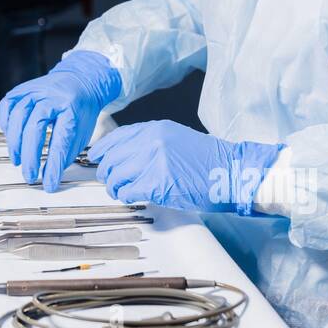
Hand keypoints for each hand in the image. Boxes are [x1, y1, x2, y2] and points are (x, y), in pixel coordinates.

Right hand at [0, 50, 121, 190]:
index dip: (53, 166)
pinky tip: (11, 137)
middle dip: (30, 156)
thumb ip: (67, 152)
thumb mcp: (82, 132)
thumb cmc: (80, 111)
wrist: (79, 80)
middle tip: (29, 175)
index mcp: (72, 107)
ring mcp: (34, 90)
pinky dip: (5, 123)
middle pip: (34, 127)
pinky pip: (7, 105)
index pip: (60, 141)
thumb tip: (50, 175)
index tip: (49, 184)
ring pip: (17, 115)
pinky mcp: (22, 89)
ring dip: (14, 142)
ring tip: (17, 161)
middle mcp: (51, 96)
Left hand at [86, 120, 282, 214]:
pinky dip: (126, 196)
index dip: (102, 150)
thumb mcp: (176, 138)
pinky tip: (131, 197)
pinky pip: (128, 191)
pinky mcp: (157, 184)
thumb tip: (126, 155)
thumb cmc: (208, 160)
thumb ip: (150, 142)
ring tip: (121, 192)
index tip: (96, 158)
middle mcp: (150, 142)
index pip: (115, 137)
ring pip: (116, 176)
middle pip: (111, 158)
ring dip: (115, 187)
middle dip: (107, 172)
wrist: (231, 172)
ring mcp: (153, 162)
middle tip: (111, 181)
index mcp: (154, 129)